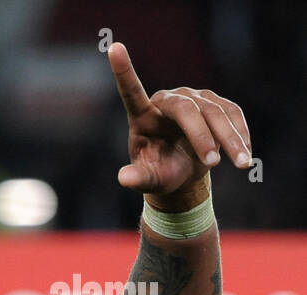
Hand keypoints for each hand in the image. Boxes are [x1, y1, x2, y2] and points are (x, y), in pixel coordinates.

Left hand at [109, 42, 251, 208]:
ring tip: (241, 165)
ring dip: (230, 139)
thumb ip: (137, 179)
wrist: (182, 173)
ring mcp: (193, 98)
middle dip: (201, 137)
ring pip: (215, 113)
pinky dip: (240, 134)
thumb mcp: (148, 181)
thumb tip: (125, 179)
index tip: (114, 48)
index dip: (124, 70)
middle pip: (186, 110)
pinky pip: (232, 114)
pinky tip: (245, 154)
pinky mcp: (215, 102)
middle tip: (211, 164)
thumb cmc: (159, 174)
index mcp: (142, 116)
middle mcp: (167, 100)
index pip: (131, 91)